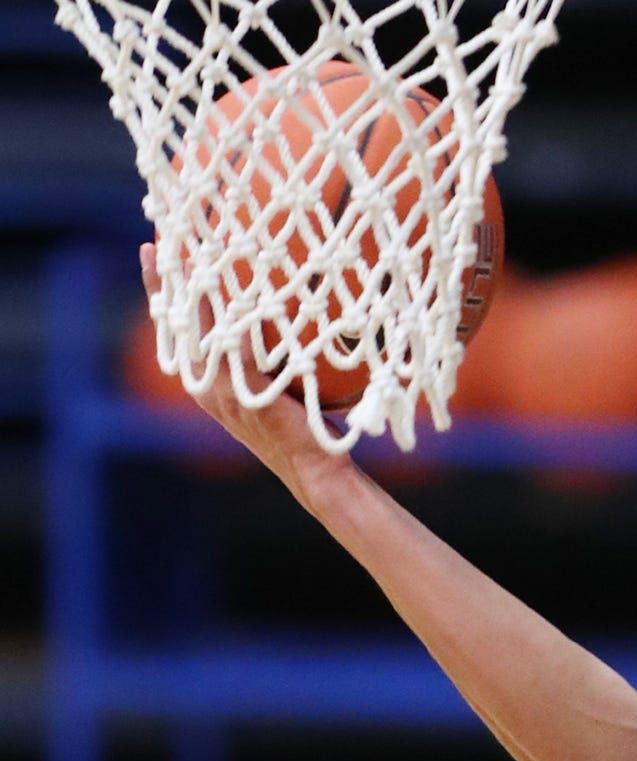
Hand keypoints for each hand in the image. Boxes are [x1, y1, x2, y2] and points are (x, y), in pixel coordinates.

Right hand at [139, 242, 350, 509]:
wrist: (315, 471)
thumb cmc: (303, 432)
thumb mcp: (274, 391)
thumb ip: (263, 362)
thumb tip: (275, 319)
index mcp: (207, 386)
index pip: (177, 333)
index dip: (164, 295)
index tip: (155, 257)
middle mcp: (206, 389)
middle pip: (176, 327)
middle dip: (164, 285)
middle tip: (155, 246)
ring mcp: (223, 394)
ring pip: (198, 333)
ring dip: (191, 294)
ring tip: (185, 257)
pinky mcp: (245, 396)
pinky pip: (236, 349)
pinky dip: (233, 320)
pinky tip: (235, 290)